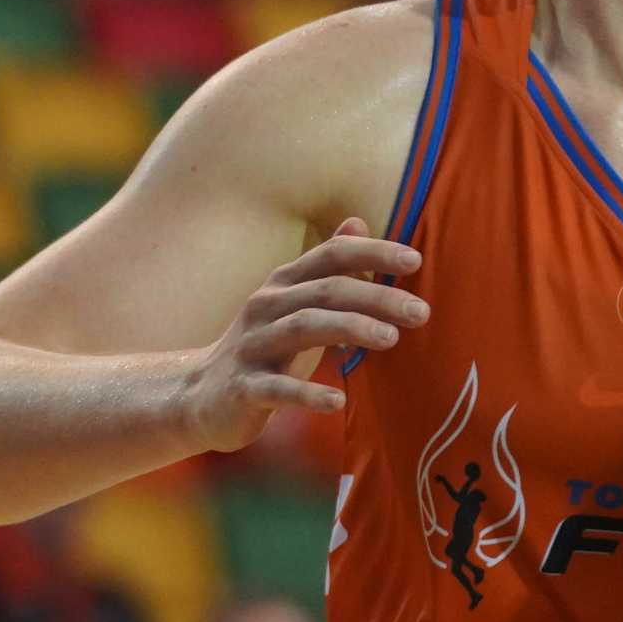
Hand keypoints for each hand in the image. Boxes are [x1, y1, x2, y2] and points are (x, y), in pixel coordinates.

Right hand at [179, 219, 427, 451]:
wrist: (201, 395)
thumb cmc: (266, 346)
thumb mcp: (295, 302)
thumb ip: (328, 267)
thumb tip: (358, 220)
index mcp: (284, 284)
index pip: (331, 256)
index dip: (372, 253)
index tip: (415, 261)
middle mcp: (266, 307)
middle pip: (325, 291)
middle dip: (375, 296)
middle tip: (420, 312)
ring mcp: (252, 346)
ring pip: (303, 328)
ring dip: (350, 329)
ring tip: (391, 338)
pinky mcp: (244, 388)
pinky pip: (276, 389)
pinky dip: (307, 393)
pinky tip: (338, 401)